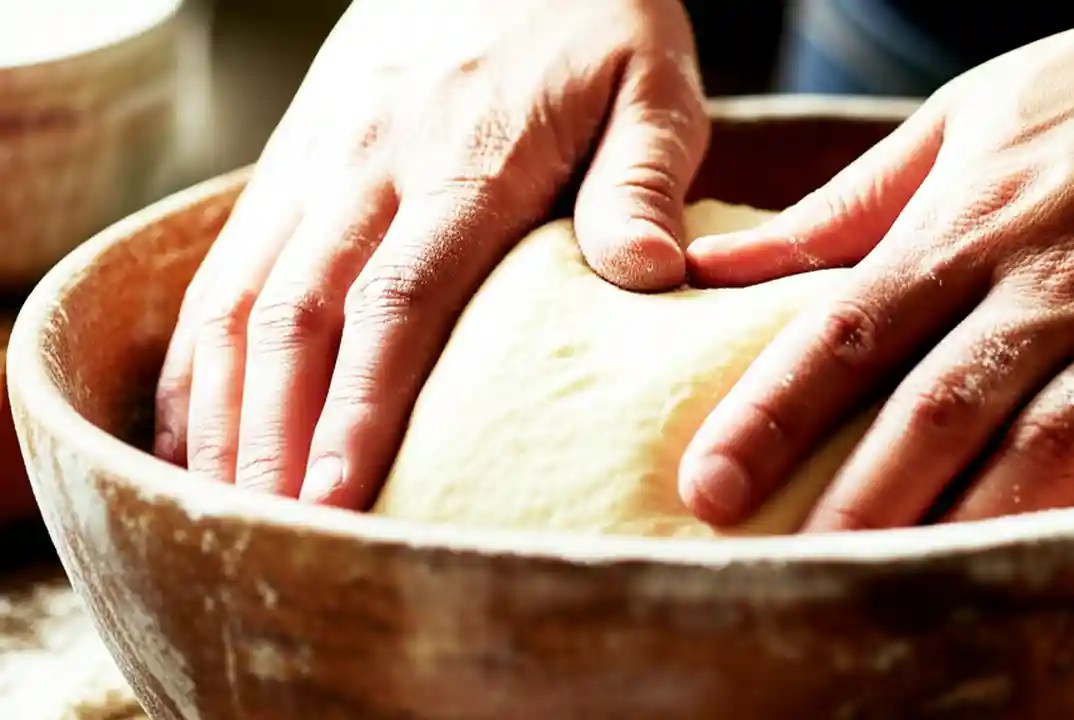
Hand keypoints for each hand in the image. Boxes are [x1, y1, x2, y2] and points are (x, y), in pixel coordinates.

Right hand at [154, 0, 706, 506]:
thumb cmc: (592, 21)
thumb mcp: (650, 88)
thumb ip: (644, 182)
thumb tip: (650, 279)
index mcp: (466, 161)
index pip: (398, 299)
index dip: (360, 404)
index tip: (340, 496)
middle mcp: (370, 165)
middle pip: (299, 314)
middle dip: (276, 432)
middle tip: (272, 532)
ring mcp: (319, 162)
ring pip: (243, 296)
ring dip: (225, 406)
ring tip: (224, 503)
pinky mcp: (294, 161)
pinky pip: (227, 264)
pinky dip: (201, 352)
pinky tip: (198, 423)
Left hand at [679, 0, 1073, 530]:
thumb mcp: (960, 120)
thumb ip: (842, 206)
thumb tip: (715, 264)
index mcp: (972, 223)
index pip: (849, 331)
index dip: (773, 414)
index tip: (711, 485)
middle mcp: (1058, 277)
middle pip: (944, 405)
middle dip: (866, 498)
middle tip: (797, 571)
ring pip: (1063, 440)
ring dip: (986, 522)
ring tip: (916, 595)